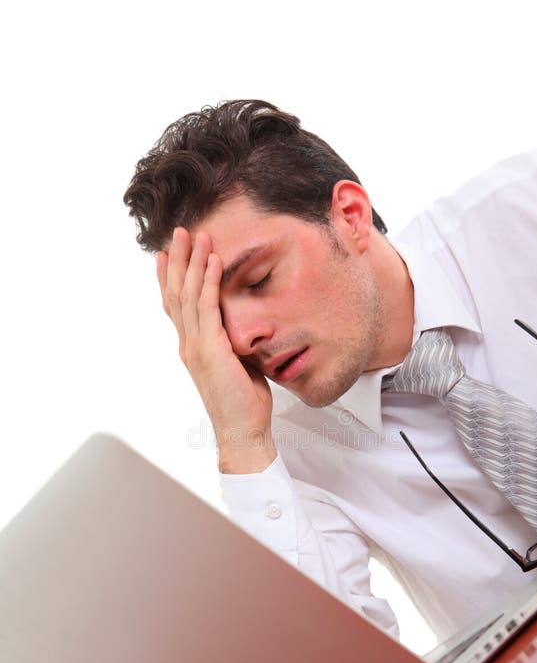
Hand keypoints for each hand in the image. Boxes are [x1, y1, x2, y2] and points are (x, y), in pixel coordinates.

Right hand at [156, 227, 275, 472]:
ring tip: (196, 235)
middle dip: (178, 260)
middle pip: (176, 293)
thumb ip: (232, 342)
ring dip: (192, 262)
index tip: (168, 255)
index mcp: (192, 347)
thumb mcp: (237, 364)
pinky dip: (209, 281)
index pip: (176, 306)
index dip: (170, 278)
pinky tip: (213, 260)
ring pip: (188, 295)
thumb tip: (241, 326)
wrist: (242, 430)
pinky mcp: (211, 349)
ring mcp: (196, 346)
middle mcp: (188, 343)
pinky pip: (208, 307)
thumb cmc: (243, 402)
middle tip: (178, 232)